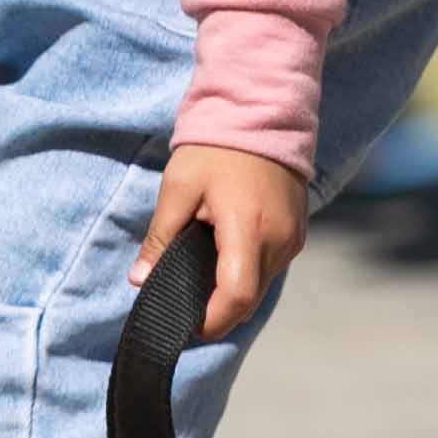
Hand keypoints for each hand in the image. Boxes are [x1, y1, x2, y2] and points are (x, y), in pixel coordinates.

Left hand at [130, 144, 306, 340]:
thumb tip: (140, 280)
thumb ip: (160, 238)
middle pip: (248, 300)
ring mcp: (294, 239)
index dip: (210, 320)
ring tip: (199, 280)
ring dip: (232, 293)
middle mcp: (279, 241)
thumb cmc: (215, 148)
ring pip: (261, 286)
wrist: (263, 112)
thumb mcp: (178, 188)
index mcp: (248, 230)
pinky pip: (270, 267)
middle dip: (217, 312)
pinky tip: (223, 260)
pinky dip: (246, 274)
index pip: (236, 297)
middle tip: (183, 307)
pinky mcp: (298, 233)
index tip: (184, 325)